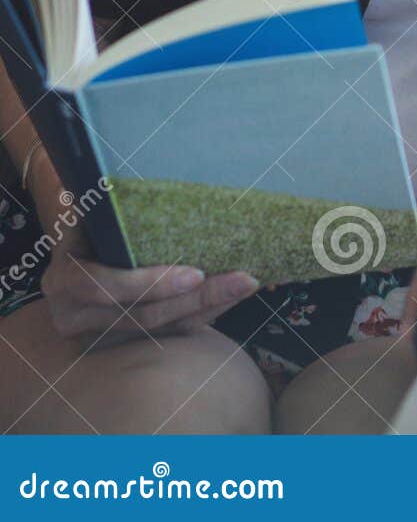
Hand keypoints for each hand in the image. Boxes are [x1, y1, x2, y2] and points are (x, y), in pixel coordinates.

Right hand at [40, 226, 258, 348]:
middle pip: (142, 316)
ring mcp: (96, 336)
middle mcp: (74, 314)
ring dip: (208, 308)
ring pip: (160, 330)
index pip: (101, 287)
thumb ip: (114, 206)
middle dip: (198, 299)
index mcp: (64, 277)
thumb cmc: (90, 229)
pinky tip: (231, 298)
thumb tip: (141, 176)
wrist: (73, 262)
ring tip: (245, 286)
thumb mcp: (93, 215)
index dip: (148, 283)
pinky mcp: (122, 345)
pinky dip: (202, 316)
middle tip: (243, 279)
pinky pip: (167, 335)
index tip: (196, 273)